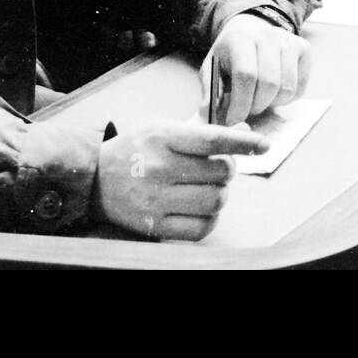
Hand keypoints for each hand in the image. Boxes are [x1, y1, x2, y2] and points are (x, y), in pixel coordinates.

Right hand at [93, 120, 266, 240]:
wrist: (94, 179)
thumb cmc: (136, 149)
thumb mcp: (163, 128)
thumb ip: (202, 132)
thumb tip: (244, 130)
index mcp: (162, 137)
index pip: (212, 139)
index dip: (243, 142)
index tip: (263, 144)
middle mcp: (159, 168)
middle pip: (220, 173)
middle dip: (228, 170)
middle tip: (218, 168)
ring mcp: (156, 200)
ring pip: (216, 201)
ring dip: (221, 194)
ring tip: (208, 188)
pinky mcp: (155, 226)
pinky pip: (202, 228)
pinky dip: (210, 219)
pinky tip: (201, 208)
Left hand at [202, 13, 310, 125]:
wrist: (250, 29)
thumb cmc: (230, 54)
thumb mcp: (212, 68)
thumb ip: (210, 92)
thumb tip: (208, 114)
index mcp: (240, 39)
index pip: (246, 75)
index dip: (240, 104)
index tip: (234, 120)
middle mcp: (268, 36)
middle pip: (269, 83)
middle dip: (257, 106)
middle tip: (248, 110)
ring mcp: (288, 41)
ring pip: (287, 88)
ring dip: (273, 104)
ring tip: (260, 99)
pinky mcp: (303, 49)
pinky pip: (300, 87)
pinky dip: (287, 99)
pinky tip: (274, 93)